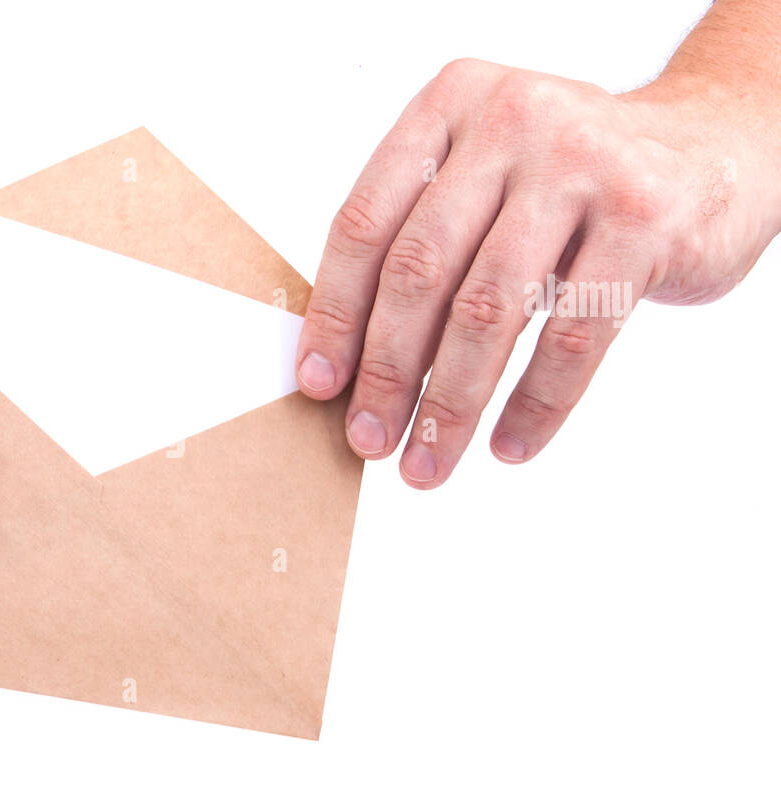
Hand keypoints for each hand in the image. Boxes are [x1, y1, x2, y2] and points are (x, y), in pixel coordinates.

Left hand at [296, 56, 780, 487]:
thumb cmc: (571, 183)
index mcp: (449, 106)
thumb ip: (419, 236)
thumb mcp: (485, 175)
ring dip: (451, 405)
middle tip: (369, 440)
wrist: (717, 149)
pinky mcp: (646, 219)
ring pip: (489, 311)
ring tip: (429, 461)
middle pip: (420, 272)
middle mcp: (510, 121)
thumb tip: (347, 363)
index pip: (365, 225)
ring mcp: (582, 164)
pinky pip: (574, 336)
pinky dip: (536, 405)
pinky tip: (510, 445)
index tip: (319, 385)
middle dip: (386, 373)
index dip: (336, 314)